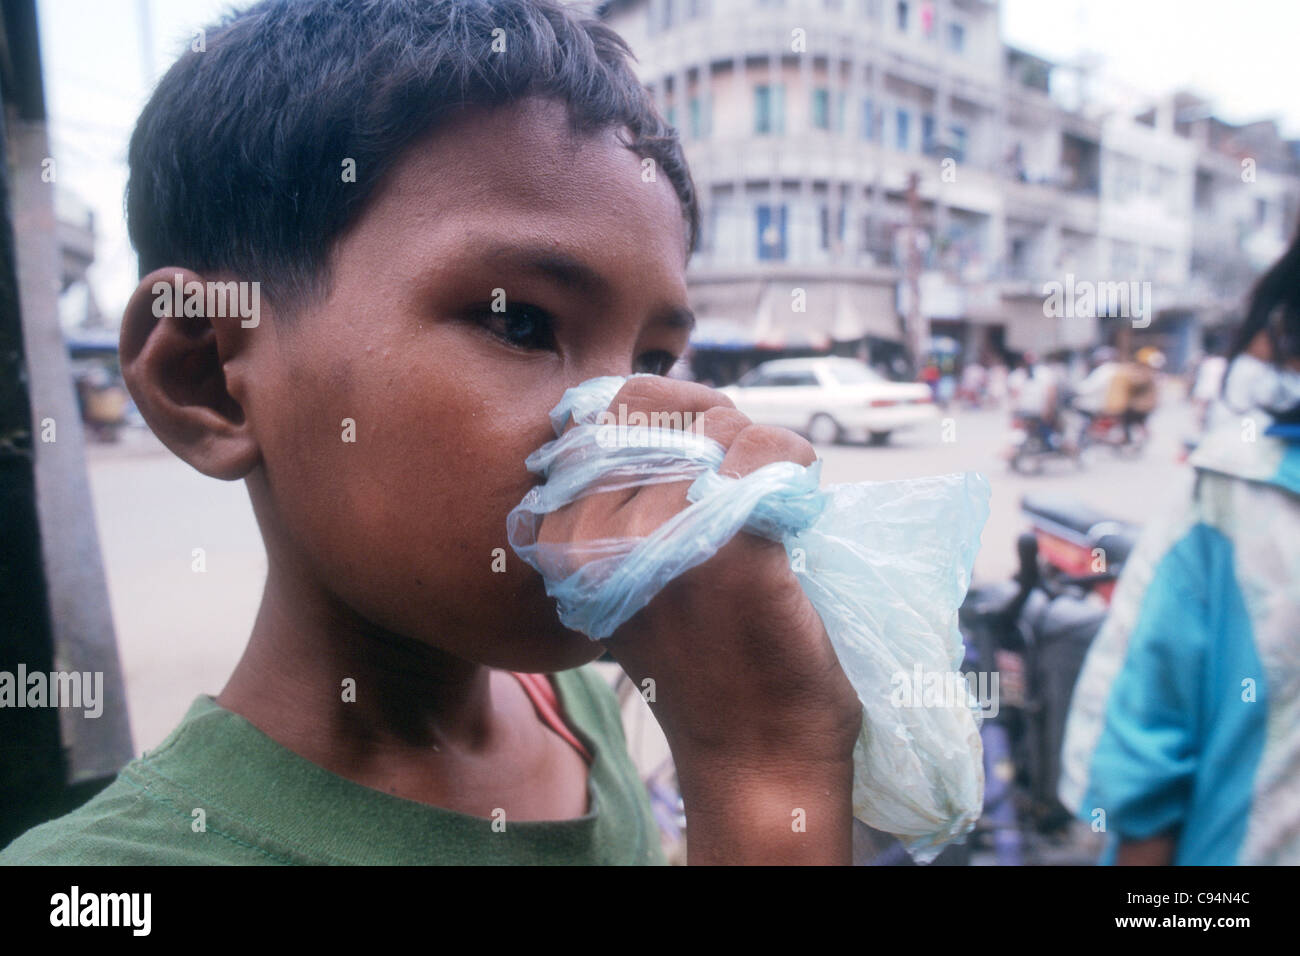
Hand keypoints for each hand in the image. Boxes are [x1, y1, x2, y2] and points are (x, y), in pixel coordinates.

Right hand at [538, 376, 860, 862]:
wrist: (757, 753)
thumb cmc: (704, 669)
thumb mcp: (631, 587)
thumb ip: (617, 510)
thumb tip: (637, 415)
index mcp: (564, 538)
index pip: (602, 413)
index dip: (661, 406)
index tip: (702, 437)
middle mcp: (598, 529)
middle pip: (659, 408)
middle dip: (712, 421)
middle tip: (743, 467)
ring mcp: (661, 531)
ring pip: (718, 423)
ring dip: (759, 445)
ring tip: (771, 491)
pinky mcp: (728, 538)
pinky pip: (765, 447)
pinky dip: (792, 458)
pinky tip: (798, 499)